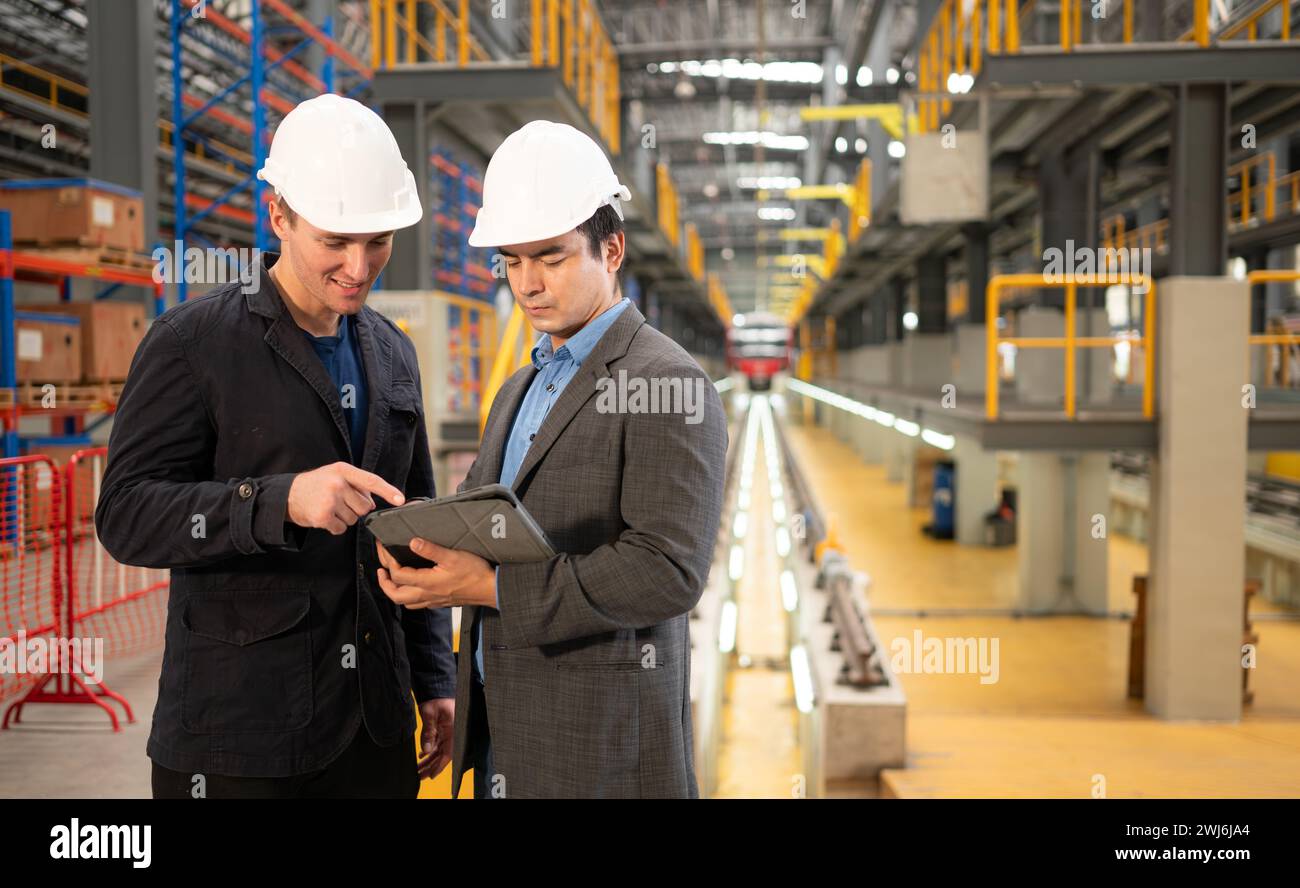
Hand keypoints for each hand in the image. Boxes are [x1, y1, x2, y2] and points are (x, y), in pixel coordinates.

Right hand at [287, 462, 404, 534]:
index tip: (400, 500)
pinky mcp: (322, 516)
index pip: (371, 480)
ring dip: (344, 518)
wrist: (288, 495)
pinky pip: (341, 529)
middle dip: (355, 509)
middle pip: (364, 507)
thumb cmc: (317, 485)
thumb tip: (373, 502)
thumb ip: (357, 485)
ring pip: (353, 519)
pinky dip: (335, 527)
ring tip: (329, 508)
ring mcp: (329, 500)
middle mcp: (337, 483)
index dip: (388, 491)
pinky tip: (324, 517)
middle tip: (339, 502)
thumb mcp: (336, 475)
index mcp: (343, 470)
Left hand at [375, 539, 495, 608]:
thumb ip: (431, 549)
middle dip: (384, 583)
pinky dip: (408, 596)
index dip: (388, 562)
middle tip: (381, 570)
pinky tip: (412, 587)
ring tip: (391, 579)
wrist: (490, 589)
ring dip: (394, 591)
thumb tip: (412, 543)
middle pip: (395, 595)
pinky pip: (417, 604)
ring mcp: (432, 600)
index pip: (398, 575)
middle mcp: (426, 594)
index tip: (385, 549)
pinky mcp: (439, 602)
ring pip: (405, 602)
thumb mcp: (453, 556)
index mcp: (427, 582)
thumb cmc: (474, 573)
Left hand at [417, 697, 453, 779]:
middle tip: (420, 776)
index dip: (439, 766)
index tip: (431, 775)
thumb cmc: (437, 699)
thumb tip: (425, 750)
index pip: (447, 754)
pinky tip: (421, 756)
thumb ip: (428, 732)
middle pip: (442, 755)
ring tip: (418, 769)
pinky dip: (429, 751)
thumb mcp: (430, 715)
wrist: (438, 689)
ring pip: (438, 751)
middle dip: (431, 766)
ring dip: (429, 760)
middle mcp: (451, 734)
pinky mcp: (443, 730)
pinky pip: (437, 744)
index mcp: (452, 731)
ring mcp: (447, 732)